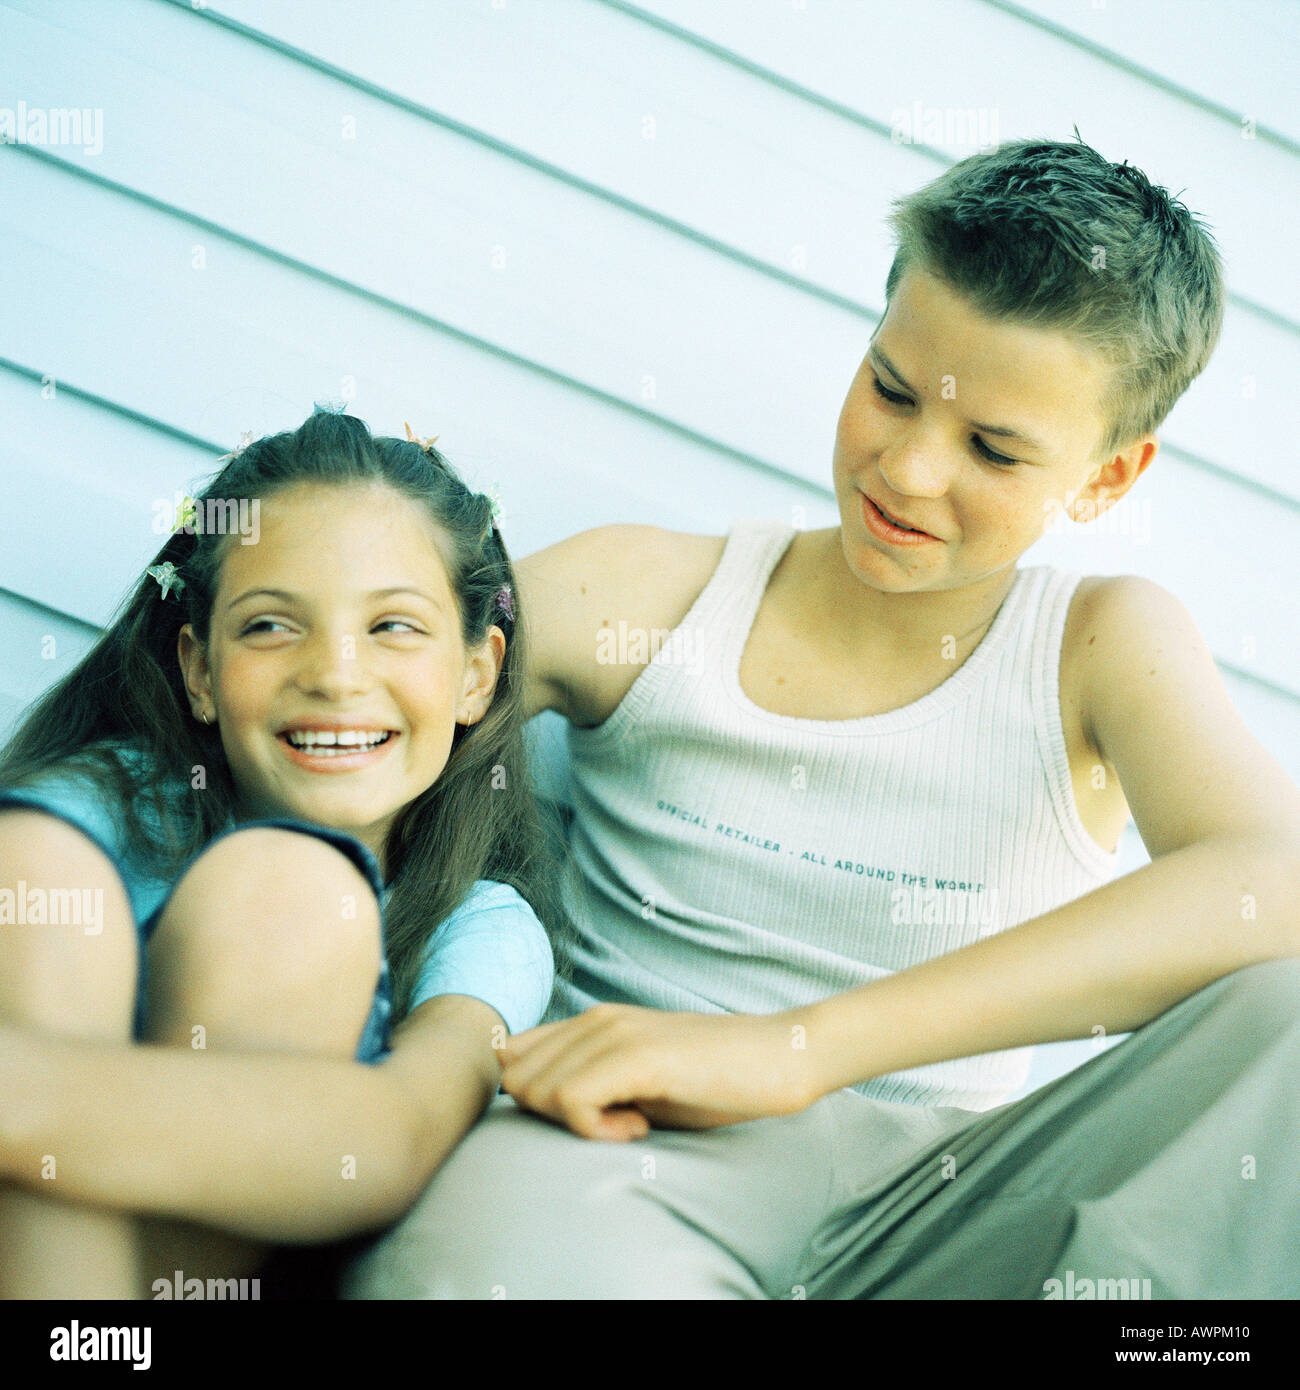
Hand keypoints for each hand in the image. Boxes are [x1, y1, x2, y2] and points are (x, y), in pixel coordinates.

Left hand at [497, 1004, 820, 1141]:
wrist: (782, 1058)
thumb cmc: (716, 1080)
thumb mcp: (642, 1083)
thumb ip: (591, 1082)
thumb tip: (528, 1094)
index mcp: (594, 1022)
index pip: (513, 1056)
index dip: (535, 1101)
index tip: (585, 1117)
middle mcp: (597, 1019)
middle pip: (517, 1078)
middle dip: (547, 1115)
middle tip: (608, 1125)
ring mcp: (615, 1034)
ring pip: (536, 1089)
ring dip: (574, 1124)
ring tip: (631, 1125)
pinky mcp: (637, 1056)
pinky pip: (571, 1101)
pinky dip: (595, 1130)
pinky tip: (639, 1129)